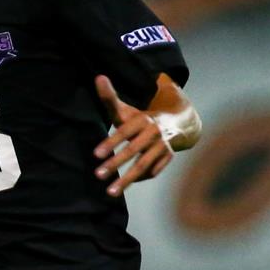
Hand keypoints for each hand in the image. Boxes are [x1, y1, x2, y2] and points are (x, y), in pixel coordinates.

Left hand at [93, 75, 172, 196]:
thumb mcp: (125, 108)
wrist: (174, 122)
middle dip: (115, 163)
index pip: (124, 132)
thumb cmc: (139, 118)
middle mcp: (154, 133)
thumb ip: (110, 97)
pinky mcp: (168, 157)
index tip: (95, 155)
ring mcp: (163, 146)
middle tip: (98, 175)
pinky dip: (141, 178)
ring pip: (144, 165)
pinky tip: (127, 184)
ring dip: (127, 179)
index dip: (110, 143)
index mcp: (142, 120)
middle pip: (133, 151)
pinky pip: (153, 171)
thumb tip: (98, 77)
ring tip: (109, 192)